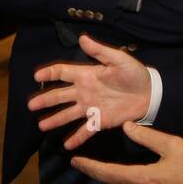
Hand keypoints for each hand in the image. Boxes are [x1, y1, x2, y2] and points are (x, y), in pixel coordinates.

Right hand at [29, 34, 151, 148]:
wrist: (151, 93)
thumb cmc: (134, 74)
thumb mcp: (119, 59)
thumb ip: (100, 51)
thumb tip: (82, 37)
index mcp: (86, 75)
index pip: (63, 73)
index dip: (49, 73)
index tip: (37, 76)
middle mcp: (84, 92)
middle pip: (60, 96)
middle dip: (45, 100)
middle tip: (31, 106)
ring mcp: (90, 107)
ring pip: (68, 114)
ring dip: (55, 120)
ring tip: (42, 126)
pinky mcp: (100, 121)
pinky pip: (86, 130)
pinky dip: (76, 137)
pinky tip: (66, 145)